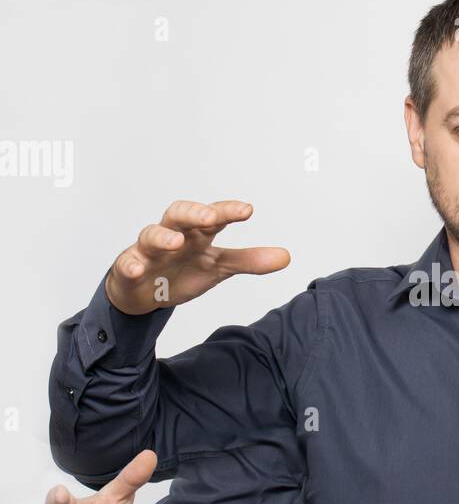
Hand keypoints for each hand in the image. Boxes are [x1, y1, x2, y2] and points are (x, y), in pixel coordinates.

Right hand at [104, 199, 289, 314]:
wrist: (144, 293)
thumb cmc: (182, 271)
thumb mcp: (218, 267)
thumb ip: (249, 260)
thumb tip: (287, 256)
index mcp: (197, 233)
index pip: (213, 216)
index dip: (228, 211)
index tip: (247, 210)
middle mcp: (172, 235)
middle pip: (179, 214)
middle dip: (194, 213)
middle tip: (209, 217)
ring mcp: (149, 250)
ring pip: (151, 235)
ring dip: (163, 236)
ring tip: (175, 241)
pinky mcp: (129, 267)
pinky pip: (127, 263)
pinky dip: (131, 264)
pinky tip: (138, 268)